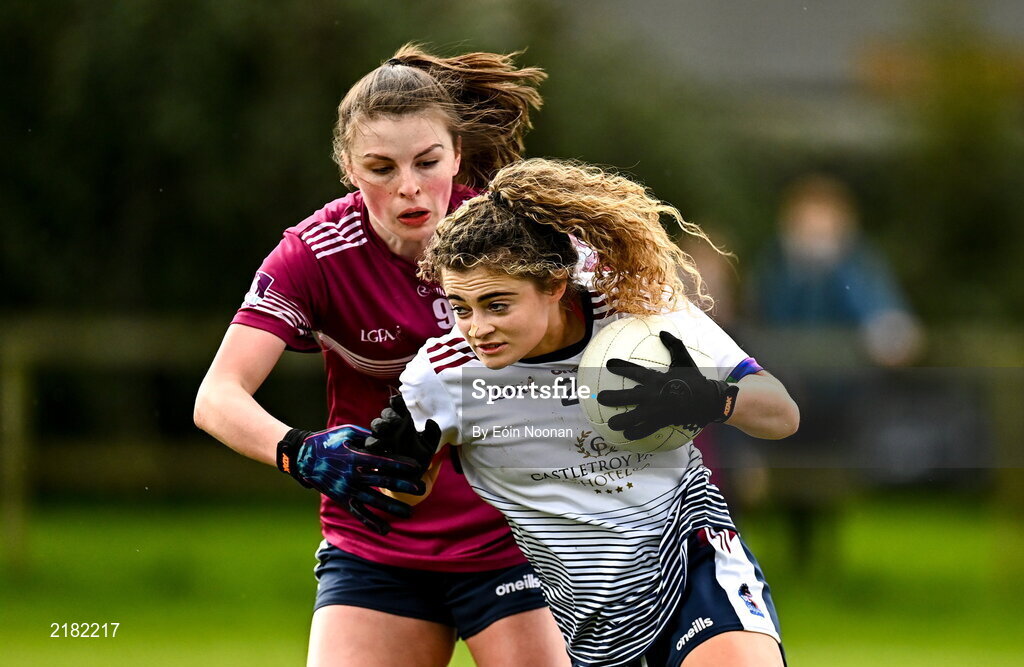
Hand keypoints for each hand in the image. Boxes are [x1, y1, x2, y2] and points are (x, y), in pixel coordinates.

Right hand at [277, 425, 425, 534]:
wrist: (303, 458)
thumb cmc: (328, 441)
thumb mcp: (347, 432)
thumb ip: (368, 437)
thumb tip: (389, 441)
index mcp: (355, 457)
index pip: (383, 462)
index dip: (400, 464)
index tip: (416, 467)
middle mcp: (352, 475)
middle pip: (383, 481)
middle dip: (404, 486)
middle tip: (422, 489)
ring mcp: (347, 490)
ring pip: (374, 501)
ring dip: (393, 508)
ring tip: (410, 514)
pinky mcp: (342, 500)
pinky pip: (359, 513)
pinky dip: (372, 522)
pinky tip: (386, 530)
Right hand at [364, 395, 440, 469]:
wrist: (410, 481)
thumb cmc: (419, 460)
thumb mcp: (429, 447)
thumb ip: (433, 434)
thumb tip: (430, 421)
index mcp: (406, 422)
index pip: (400, 406)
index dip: (398, 402)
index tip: (398, 401)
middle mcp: (393, 427)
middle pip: (387, 413)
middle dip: (391, 415)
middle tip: (398, 422)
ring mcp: (382, 437)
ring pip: (376, 424)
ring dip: (380, 425)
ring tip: (386, 430)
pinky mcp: (375, 450)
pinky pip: (370, 442)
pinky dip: (373, 442)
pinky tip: (379, 444)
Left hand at [596, 330, 738, 439]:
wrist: (708, 401)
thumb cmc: (694, 379)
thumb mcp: (684, 360)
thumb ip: (673, 345)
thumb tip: (663, 332)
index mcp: (656, 379)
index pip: (634, 371)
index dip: (620, 367)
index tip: (608, 364)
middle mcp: (653, 395)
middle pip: (626, 397)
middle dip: (611, 398)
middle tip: (600, 398)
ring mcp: (657, 411)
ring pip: (633, 418)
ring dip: (620, 421)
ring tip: (611, 423)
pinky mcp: (662, 422)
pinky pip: (645, 430)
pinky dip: (636, 433)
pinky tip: (627, 436)